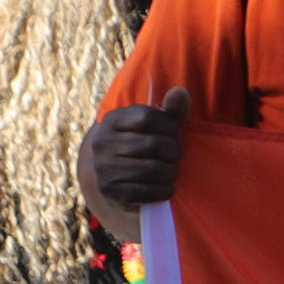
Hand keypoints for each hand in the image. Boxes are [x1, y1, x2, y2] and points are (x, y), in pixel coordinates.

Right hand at [79, 86, 191, 221]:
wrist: (113, 176)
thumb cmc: (141, 144)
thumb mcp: (154, 125)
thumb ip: (171, 110)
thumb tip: (181, 92)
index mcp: (112, 120)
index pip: (148, 118)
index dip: (170, 127)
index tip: (175, 134)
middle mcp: (102, 142)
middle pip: (153, 145)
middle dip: (173, 151)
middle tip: (176, 155)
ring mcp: (103, 168)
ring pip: (152, 169)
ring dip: (170, 172)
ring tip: (172, 171)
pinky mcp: (110, 191)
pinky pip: (147, 192)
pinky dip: (163, 190)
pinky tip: (166, 187)